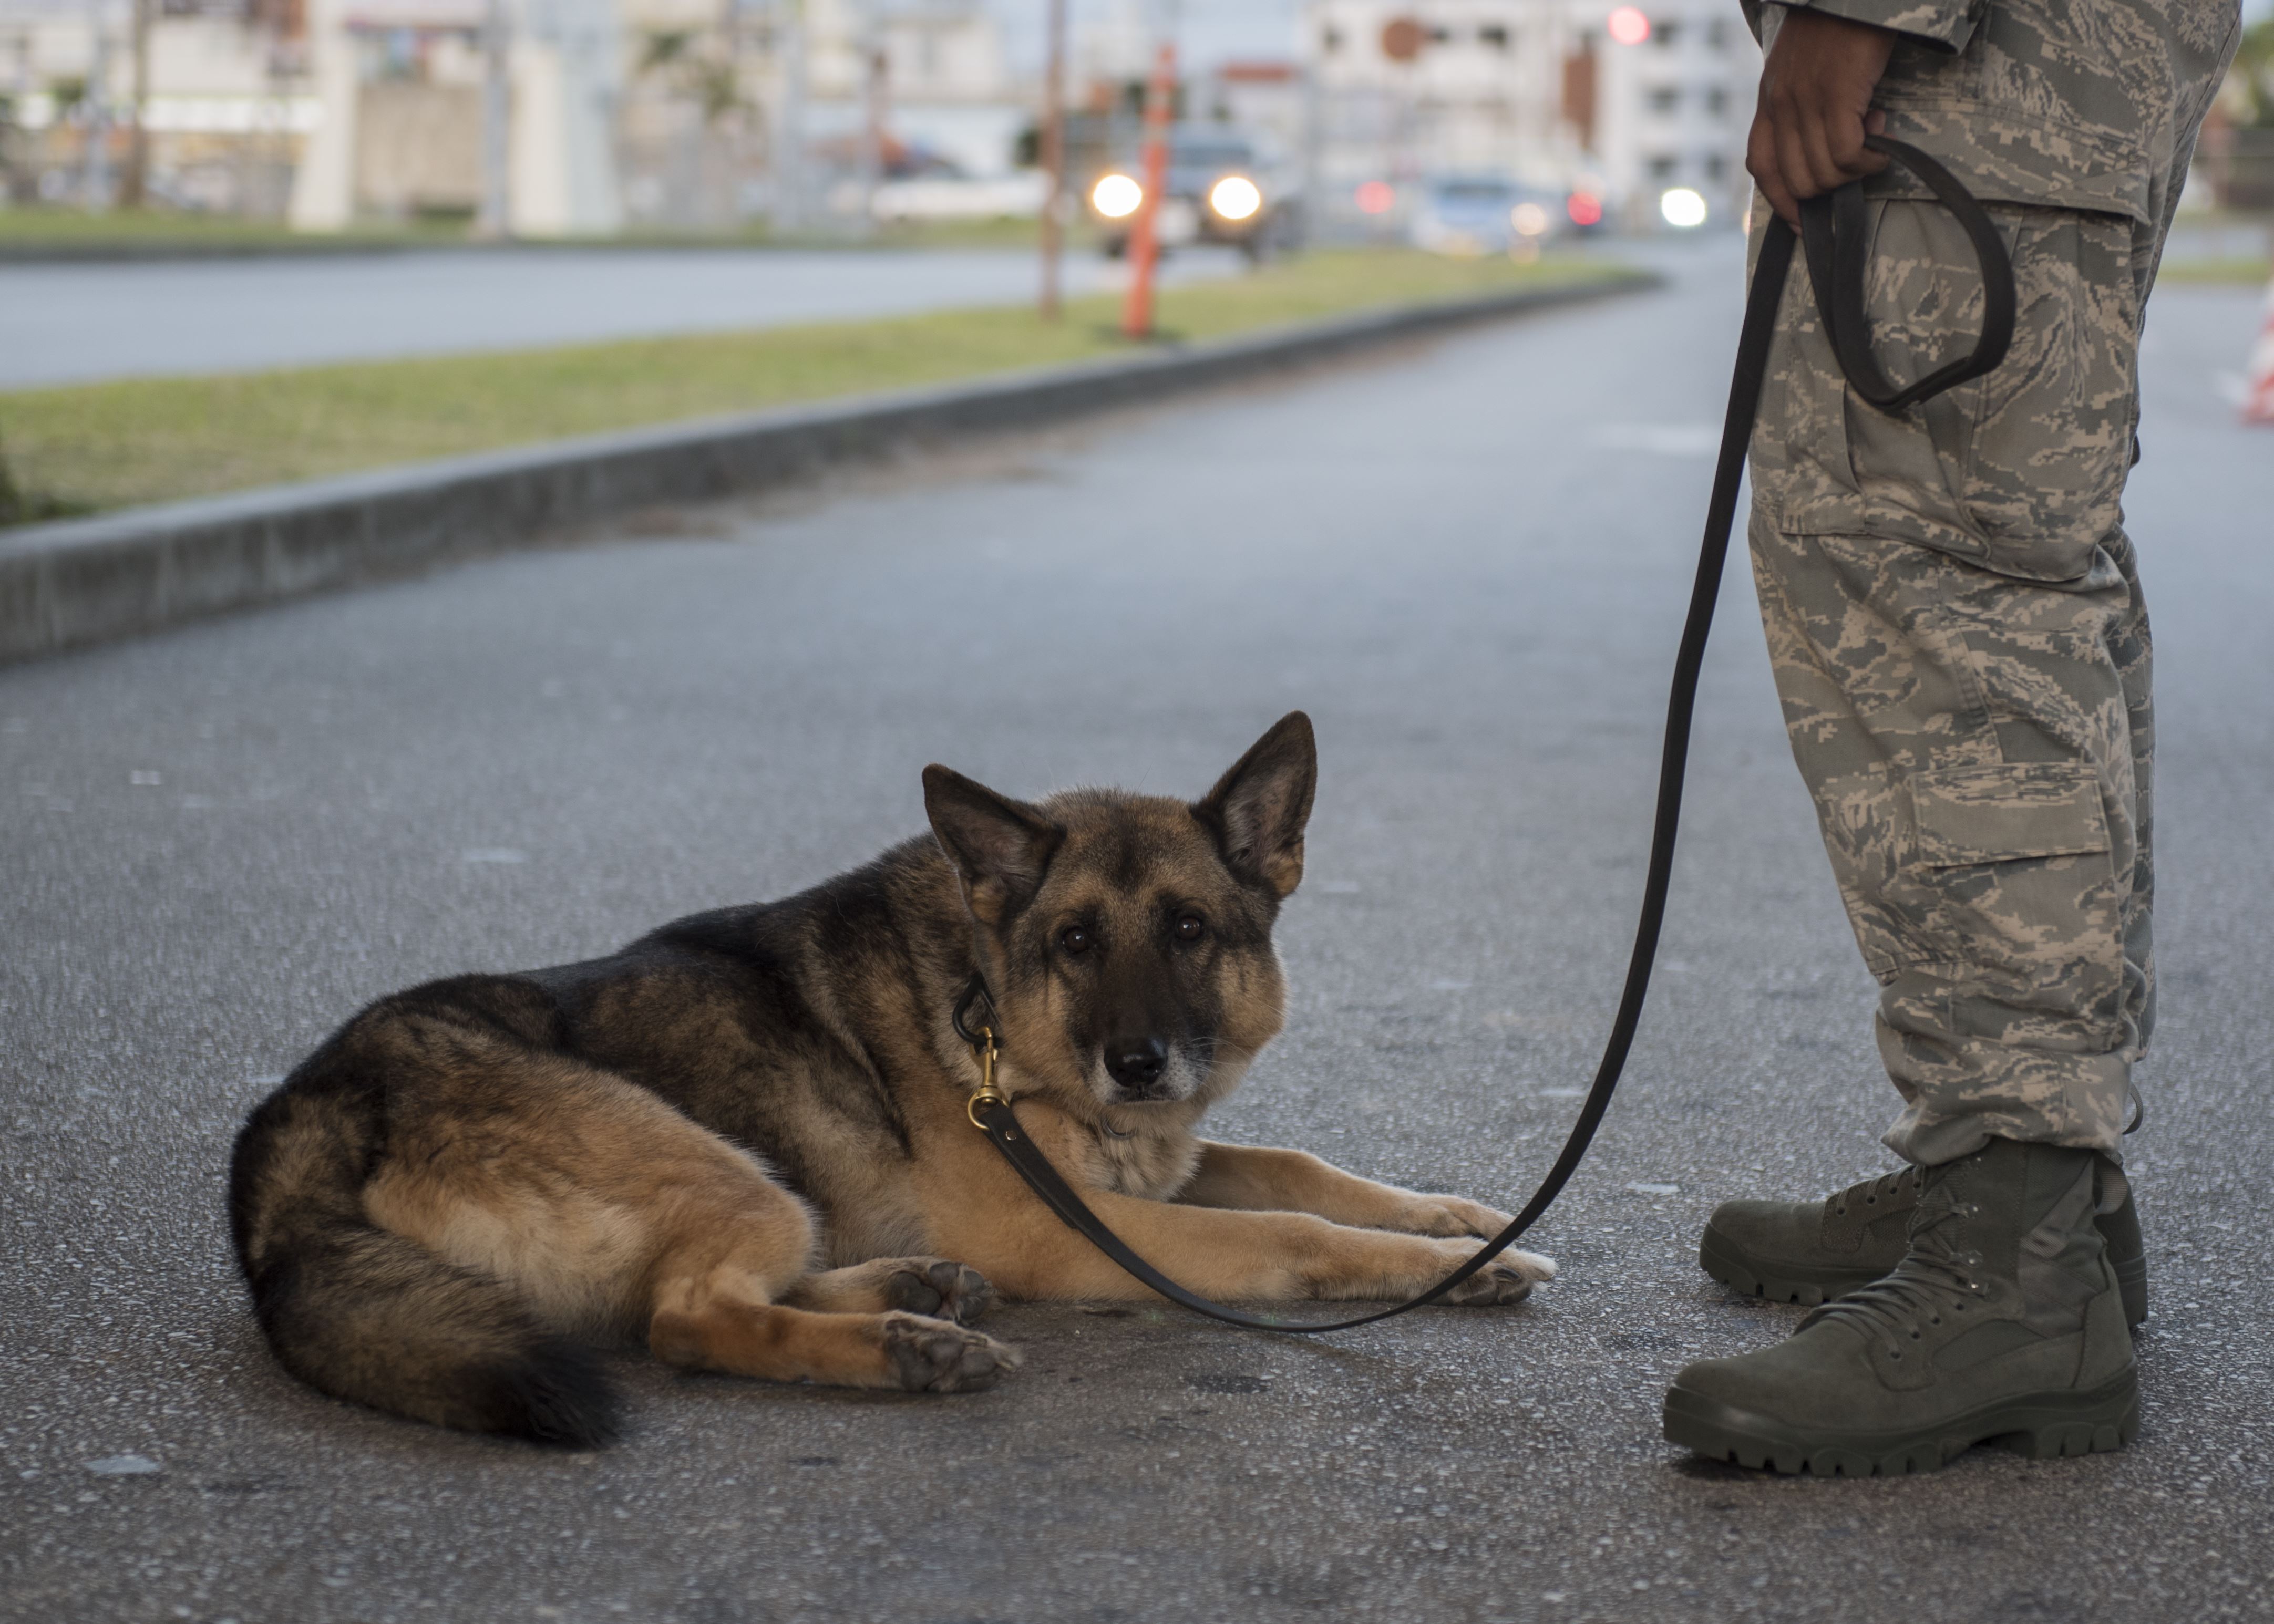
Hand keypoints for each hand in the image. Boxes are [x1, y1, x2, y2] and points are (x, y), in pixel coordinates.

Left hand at [1748, 8, 1897, 226]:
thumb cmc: (1835, 29)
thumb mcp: (1801, 70)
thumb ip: (1800, 108)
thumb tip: (1819, 151)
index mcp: (1769, 102)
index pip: (1763, 168)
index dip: (1782, 202)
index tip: (1801, 223)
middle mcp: (1781, 107)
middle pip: (1797, 180)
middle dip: (1831, 187)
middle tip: (1858, 162)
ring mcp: (1806, 103)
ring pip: (1823, 172)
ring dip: (1855, 170)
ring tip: (1874, 139)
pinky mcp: (1836, 96)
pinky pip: (1847, 153)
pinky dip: (1869, 159)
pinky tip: (1882, 140)